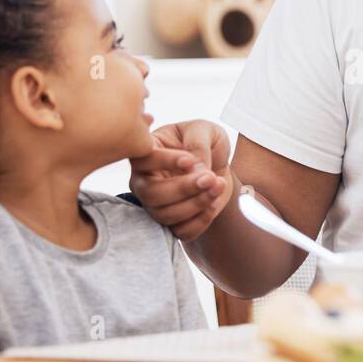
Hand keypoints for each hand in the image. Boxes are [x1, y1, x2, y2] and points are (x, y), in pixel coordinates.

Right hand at [129, 120, 234, 240]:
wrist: (218, 163)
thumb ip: (197, 143)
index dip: (165, 162)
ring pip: (165, 216)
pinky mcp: (173, 222)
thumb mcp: (203, 130)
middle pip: (152, 194)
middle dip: (184, 188)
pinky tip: (213, 204)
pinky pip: (180, 232)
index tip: (190, 160)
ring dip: (196, 204)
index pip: (144, 160)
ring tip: (218, 186)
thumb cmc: (204, 140)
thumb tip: (195, 169)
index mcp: (147, 153)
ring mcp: (155, 205)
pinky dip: (199, 222)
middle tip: (210, 178)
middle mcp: (144, 181)